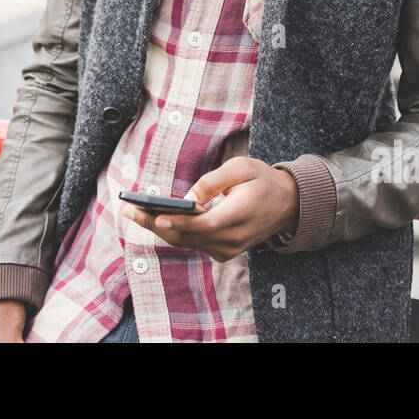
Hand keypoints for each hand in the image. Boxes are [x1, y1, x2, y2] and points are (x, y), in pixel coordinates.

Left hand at [120, 157, 298, 262]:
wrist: (287, 205)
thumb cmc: (262, 180)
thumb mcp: (242, 167)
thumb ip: (213, 182)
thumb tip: (187, 197)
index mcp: (240, 215)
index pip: (205, 224)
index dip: (179, 221)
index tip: (157, 214)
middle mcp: (233, 239)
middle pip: (189, 236)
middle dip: (156, 223)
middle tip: (130, 210)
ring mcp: (228, 249)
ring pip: (187, 242)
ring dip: (160, 228)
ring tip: (135, 212)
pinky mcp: (224, 252)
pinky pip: (194, 243)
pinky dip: (175, 231)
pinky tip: (155, 218)